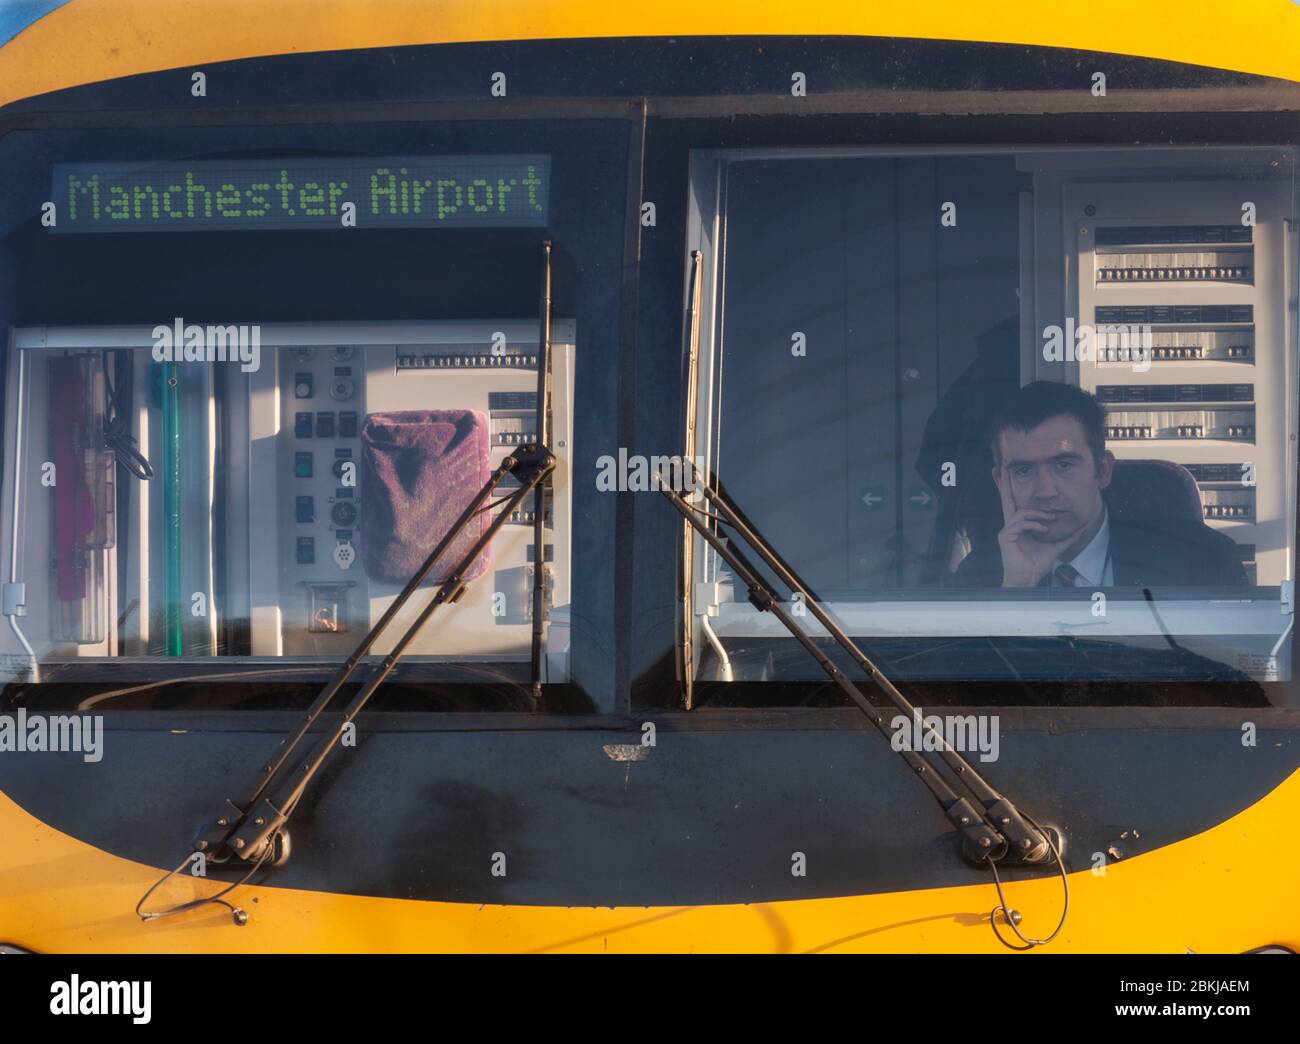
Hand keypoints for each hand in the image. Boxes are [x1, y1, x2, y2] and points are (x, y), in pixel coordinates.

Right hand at [994, 469, 1087, 586]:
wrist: (1029, 578)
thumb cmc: (1037, 564)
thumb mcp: (1056, 545)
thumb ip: (1068, 535)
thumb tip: (1083, 525)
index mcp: (1019, 526)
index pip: (1015, 504)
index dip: (1010, 490)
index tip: (1007, 475)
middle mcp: (1010, 525)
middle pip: (1006, 501)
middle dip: (1004, 484)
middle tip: (1002, 467)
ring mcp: (1006, 530)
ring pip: (1021, 512)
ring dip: (1037, 514)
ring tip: (1049, 521)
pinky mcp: (1005, 536)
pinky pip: (1020, 523)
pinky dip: (1033, 524)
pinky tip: (1042, 529)